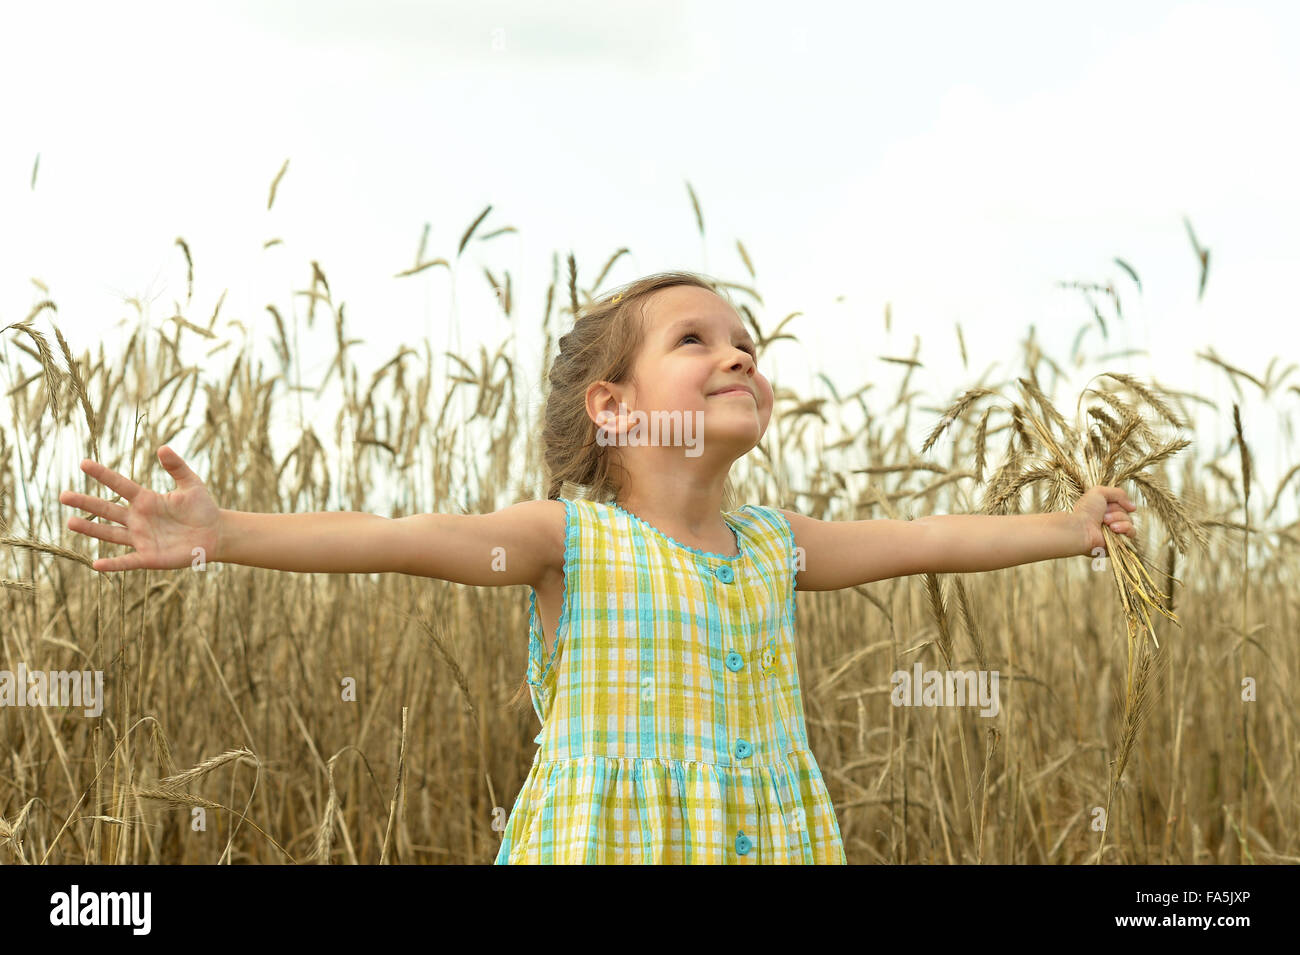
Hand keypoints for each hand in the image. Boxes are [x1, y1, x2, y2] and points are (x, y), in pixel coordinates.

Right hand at [59, 446, 221, 571]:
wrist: (215, 534)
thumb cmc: (202, 507)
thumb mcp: (192, 484)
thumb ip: (177, 467)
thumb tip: (163, 448)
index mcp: (146, 500)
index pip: (120, 485)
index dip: (103, 475)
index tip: (84, 463)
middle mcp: (138, 519)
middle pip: (107, 510)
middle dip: (86, 502)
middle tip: (63, 495)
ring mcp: (141, 538)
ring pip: (110, 533)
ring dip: (91, 529)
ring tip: (70, 522)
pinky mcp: (149, 557)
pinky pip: (127, 561)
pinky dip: (113, 564)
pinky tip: (96, 564)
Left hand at [1072, 484, 1137, 555]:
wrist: (1081, 529)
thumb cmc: (1086, 511)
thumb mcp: (1099, 492)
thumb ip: (1119, 494)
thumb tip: (1133, 507)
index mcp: (1103, 510)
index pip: (1121, 504)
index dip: (1117, 503)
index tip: (1106, 505)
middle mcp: (1109, 521)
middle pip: (1126, 512)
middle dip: (1116, 511)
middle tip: (1103, 516)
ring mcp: (1114, 532)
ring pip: (1129, 521)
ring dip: (1118, 519)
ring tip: (1105, 522)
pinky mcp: (1119, 542)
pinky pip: (1132, 532)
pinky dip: (1125, 528)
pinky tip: (1113, 528)